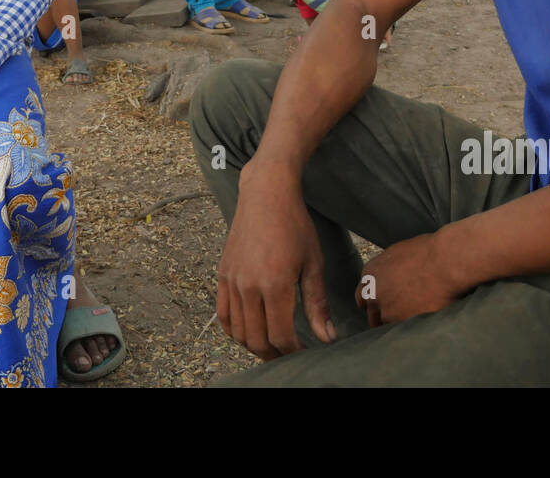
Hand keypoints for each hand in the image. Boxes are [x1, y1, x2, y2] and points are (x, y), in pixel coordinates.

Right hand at [216, 162, 334, 358]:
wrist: (266, 194)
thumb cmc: (295, 225)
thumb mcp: (313, 263)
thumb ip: (317, 303)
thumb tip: (327, 337)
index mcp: (275, 284)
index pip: (281, 335)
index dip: (293, 351)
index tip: (305, 352)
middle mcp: (249, 286)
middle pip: (257, 339)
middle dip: (274, 355)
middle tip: (289, 355)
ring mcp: (232, 280)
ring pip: (238, 331)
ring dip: (254, 345)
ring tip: (271, 346)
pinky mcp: (223, 274)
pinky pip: (223, 314)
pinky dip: (233, 330)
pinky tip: (248, 332)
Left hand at [355, 229, 466, 326]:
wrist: (444, 262)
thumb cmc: (429, 252)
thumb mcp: (399, 254)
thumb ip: (388, 270)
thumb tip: (392, 278)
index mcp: (370, 273)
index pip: (362, 296)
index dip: (374, 302)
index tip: (383, 306)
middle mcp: (372, 291)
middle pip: (371, 313)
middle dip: (381, 316)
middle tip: (398, 315)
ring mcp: (384, 308)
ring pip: (384, 324)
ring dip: (395, 323)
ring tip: (411, 319)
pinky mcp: (399, 321)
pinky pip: (399, 330)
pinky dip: (407, 329)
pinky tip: (419, 324)